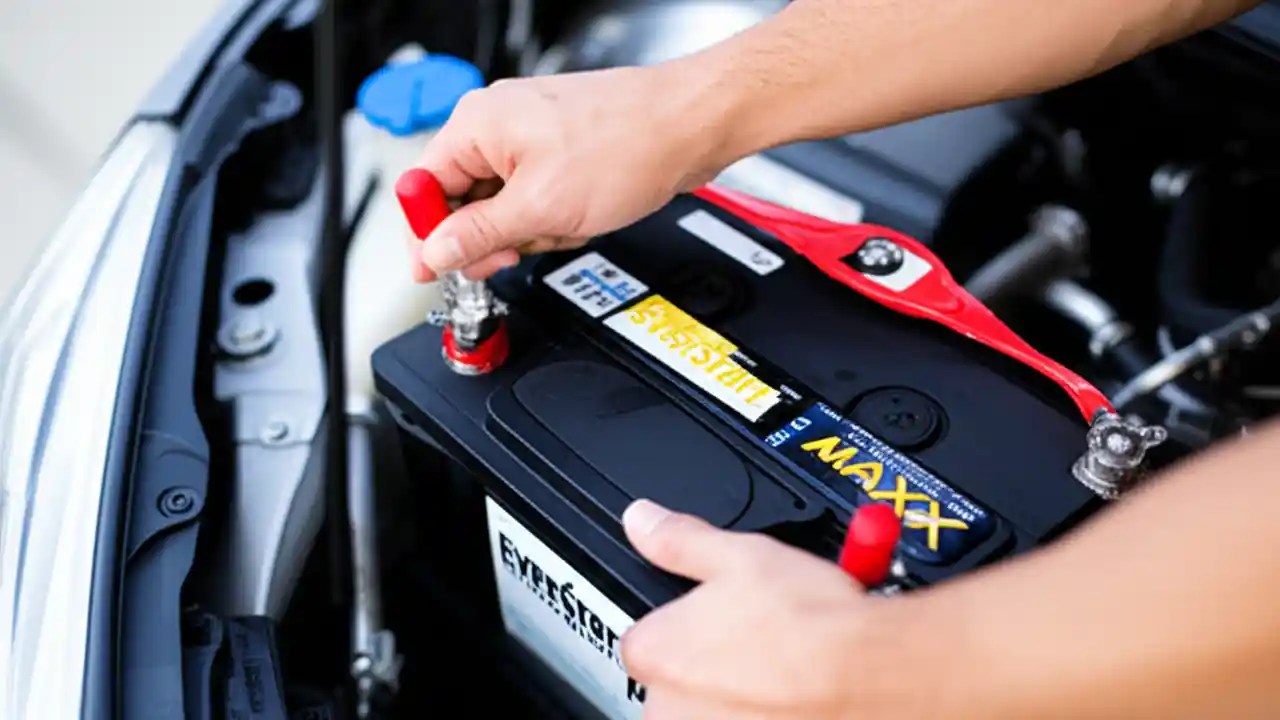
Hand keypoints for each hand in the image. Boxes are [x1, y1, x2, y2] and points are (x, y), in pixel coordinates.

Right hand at [407, 63, 735, 281]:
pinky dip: (556, 219)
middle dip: (493, 235)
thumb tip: (436, 252)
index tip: (431, 271)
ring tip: (567, 221)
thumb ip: (478, 235)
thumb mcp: (540, 207)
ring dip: (534, 229)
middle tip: (514, 251)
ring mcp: (530, 137)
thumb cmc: (627, 145)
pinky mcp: (559, 152)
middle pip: (463, 201)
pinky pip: (536, 199)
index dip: (424, 235)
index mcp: (477, 125)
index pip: (422, 187)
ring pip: (504, 207)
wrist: (689, 127)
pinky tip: (581, 216)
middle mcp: (497, 125)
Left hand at [619, 500, 883, 718]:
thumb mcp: (740, 555)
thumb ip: (678, 540)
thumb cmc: (809, 623)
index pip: (646, 643)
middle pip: (677, 686)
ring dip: (737, 700)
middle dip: (711, 668)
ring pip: (713, 713)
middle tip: (757, 647)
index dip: (685, 628)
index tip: (716, 623)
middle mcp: (668, 709)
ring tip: (782, 671)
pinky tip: (793, 700)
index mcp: (655, 653)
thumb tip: (644, 521)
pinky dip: (766, 716)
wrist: (869, 671)